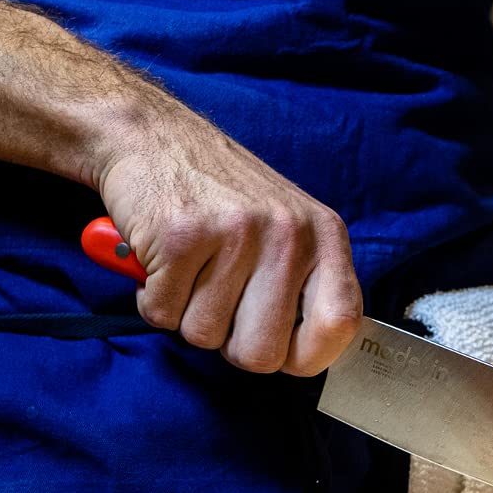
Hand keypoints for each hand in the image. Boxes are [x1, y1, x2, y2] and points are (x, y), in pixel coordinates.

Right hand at [97, 105, 361, 375]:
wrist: (152, 136)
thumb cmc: (223, 198)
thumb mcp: (289, 230)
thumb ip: (306, 286)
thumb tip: (308, 356)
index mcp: (325, 236)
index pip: (341, 325)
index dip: (307, 356)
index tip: (282, 351)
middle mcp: (289, 234)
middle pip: (262, 353)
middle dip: (233, 345)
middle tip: (222, 307)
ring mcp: (236, 233)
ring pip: (206, 336)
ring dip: (189, 316)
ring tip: (193, 271)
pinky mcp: (180, 236)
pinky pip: (164, 314)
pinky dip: (154, 299)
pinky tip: (164, 263)